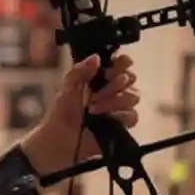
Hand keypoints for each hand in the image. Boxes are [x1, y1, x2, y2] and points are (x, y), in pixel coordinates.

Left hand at [20, 53, 140, 175]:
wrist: (61, 138)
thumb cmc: (63, 111)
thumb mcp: (68, 86)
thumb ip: (80, 70)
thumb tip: (96, 57)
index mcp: (102, 77)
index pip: (122, 63)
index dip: (121, 63)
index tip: (109, 70)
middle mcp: (114, 89)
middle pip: (131, 77)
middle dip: (116, 82)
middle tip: (98, 91)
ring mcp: (119, 106)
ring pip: (133, 96)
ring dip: (113, 100)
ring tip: (93, 108)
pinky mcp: (122, 124)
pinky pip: (132, 115)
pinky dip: (119, 116)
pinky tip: (104, 118)